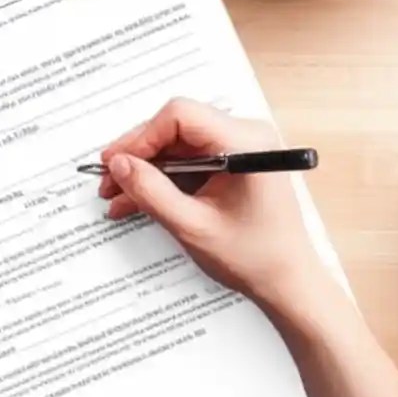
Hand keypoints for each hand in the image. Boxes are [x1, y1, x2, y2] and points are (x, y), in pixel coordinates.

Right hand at [98, 98, 323, 303]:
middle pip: (177, 127)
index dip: (142, 137)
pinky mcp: (235, 164)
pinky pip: (192, 161)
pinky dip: (166, 179)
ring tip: (118, 196)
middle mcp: (246, 136)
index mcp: (245, 143)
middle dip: (140, 155)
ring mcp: (241, 149)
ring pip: (179, 146)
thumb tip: (119, 164)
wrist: (288, 281)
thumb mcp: (193, 226)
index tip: (117, 163)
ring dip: (148, 170)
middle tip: (109, 179)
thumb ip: (152, 192)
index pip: (180, 115)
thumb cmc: (255, 257)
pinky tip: (139, 199)